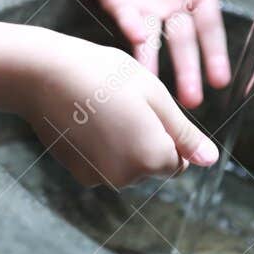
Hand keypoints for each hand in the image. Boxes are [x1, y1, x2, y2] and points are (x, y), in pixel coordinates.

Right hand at [17, 36, 218, 187]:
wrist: (42, 75)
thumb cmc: (103, 75)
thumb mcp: (154, 95)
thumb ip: (183, 133)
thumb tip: (211, 160)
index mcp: (152, 157)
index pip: (178, 160)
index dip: (166, 132)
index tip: (144, 106)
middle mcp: (127, 178)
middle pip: (151, 166)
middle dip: (145, 140)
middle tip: (122, 103)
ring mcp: (99, 178)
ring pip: (127, 165)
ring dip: (123, 143)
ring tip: (102, 109)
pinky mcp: (78, 173)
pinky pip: (103, 164)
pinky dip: (100, 147)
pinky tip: (86, 120)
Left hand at [72, 0, 240, 108]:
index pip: (210, 25)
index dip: (216, 52)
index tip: (223, 79)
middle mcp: (174, 4)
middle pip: (185, 42)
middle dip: (191, 70)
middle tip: (196, 100)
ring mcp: (147, 9)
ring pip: (158, 43)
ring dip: (162, 66)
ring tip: (165, 94)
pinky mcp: (121, 8)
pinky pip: (130, 23)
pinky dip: (135, 32)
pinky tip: (141, 43)